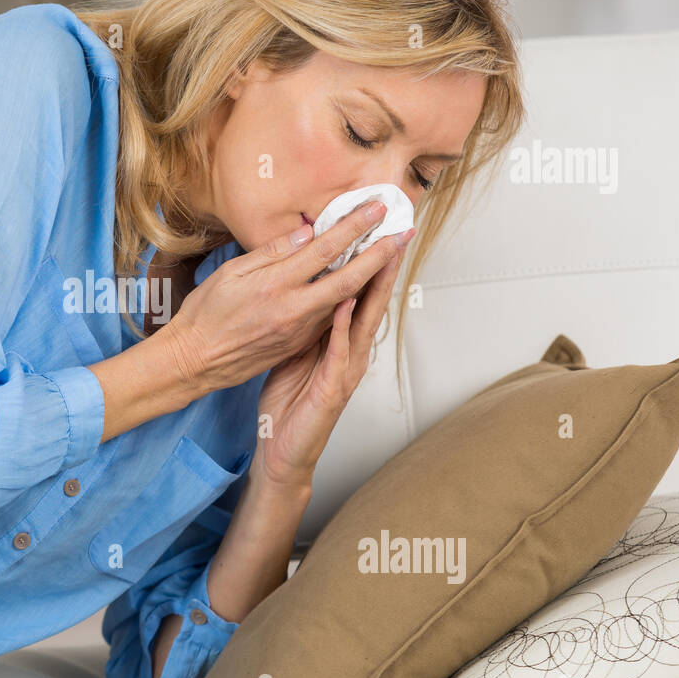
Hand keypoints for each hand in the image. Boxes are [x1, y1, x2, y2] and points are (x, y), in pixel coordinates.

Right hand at [162, 198, 412, 401]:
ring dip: (371, 277)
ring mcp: (299, 331)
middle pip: (349, 277)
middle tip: (403, 233)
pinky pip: (330, 318)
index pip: (326, 250)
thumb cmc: (204, 316)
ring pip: (345, 300)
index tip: (376, 211)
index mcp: (275, 286)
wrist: (194, 362)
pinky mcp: (298, 345)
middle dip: (381, 254)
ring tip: (389, 255)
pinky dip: (350, 298)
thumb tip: (305, 235)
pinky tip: (360, 284)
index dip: (355, 227)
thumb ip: (270, 253)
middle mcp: (293, 309)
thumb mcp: (230, 274)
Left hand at [250, 234, 405, 490]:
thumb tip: (308, 287)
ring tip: (383, 256)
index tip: (374, 228)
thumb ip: (308, 321)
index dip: (369, 262)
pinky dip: (343, 328)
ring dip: (375, 289)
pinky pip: (339, 353)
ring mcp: (345, 371)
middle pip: (372, 302)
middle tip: (396, 231)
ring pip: (365, 323)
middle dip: (384, 266)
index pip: (360, 294)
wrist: (282, 449)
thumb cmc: (289, 401)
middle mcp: (351, 353)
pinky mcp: (333, 390)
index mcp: (341, 341)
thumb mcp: (298, 351)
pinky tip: (346, 305)